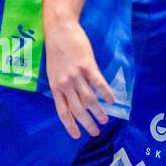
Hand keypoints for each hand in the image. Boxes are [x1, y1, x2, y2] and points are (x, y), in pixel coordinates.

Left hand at [43, 19, 113, 138]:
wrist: (59, 29)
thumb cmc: (56, 49)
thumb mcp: (53, 70)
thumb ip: (61, 85)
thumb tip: (71, 100)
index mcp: (55, 86)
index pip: (62, 111)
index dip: (70, 125)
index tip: (77, 136)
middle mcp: (65, 83)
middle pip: (77, 109)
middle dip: (87, 123)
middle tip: (96, 132)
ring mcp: (76, 75)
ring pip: (89, 99)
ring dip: (99, 112)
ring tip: (105, 119)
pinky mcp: (87, 66)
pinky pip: (99, 83)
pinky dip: (106, 93)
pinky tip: (112, 100)